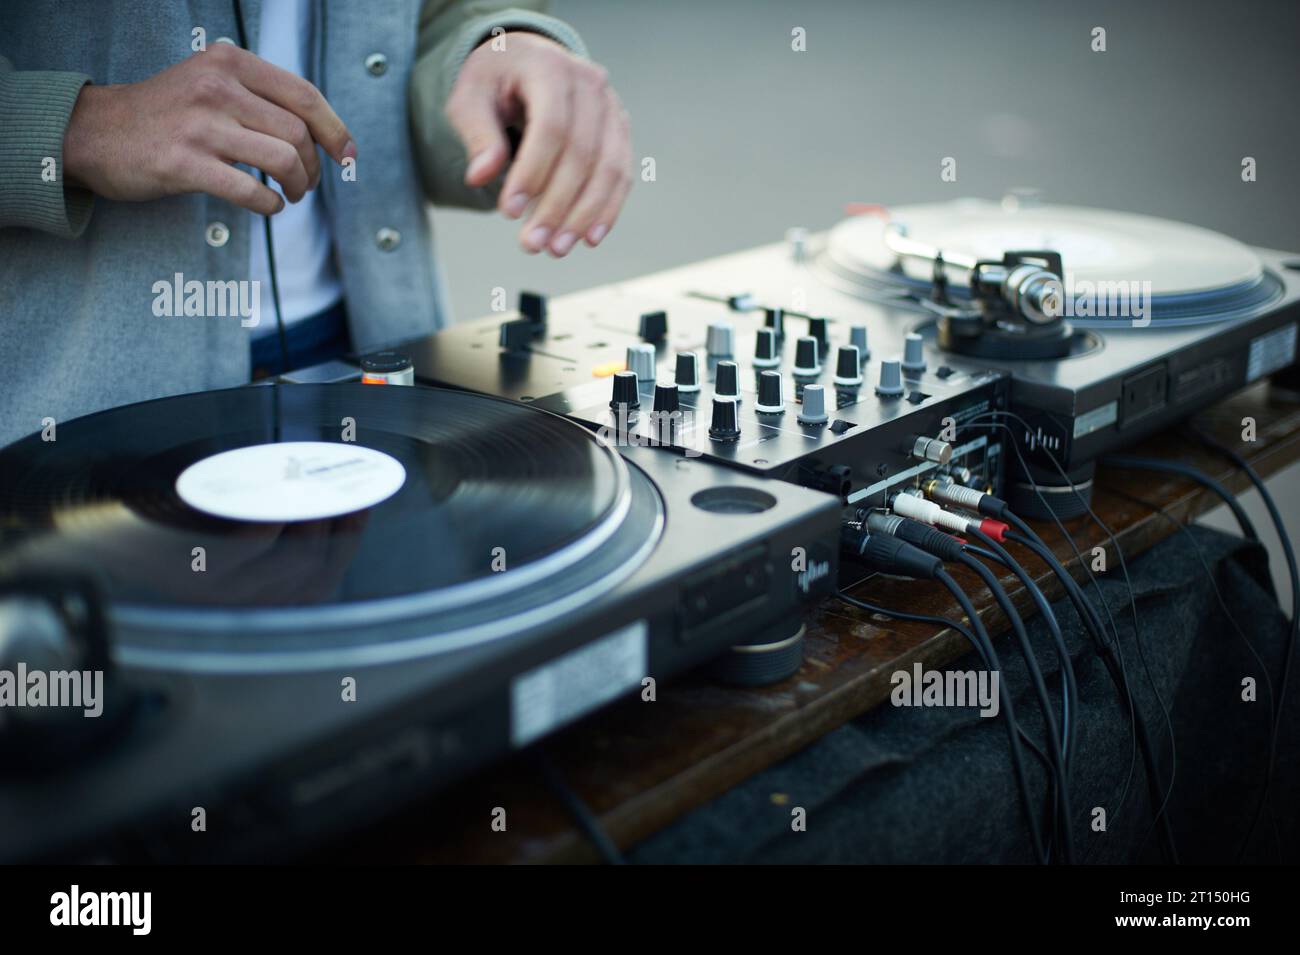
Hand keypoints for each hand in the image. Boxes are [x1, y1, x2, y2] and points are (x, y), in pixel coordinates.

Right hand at [62, 43, 354, 215]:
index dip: (335, 129)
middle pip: (297, 133)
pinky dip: (269, 204)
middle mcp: (216, 87)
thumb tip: (322, 131)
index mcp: (229, 62)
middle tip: (307, 183)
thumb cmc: (167, 113)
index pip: (304, 95)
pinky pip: (250, 190)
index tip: (347, 155)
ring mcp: (200, 125)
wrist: (96, 131)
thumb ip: (259, 96)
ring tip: (291, 194)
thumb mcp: (211, 82)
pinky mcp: (183, 163)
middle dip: (314, 166)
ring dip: (298, 186)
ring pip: (282, 159)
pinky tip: (268, 205)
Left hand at [445, 32, 630, 256]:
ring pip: (607, 169)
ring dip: (583, 216)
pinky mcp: (619, 131)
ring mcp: (610, 107)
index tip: (510, 212)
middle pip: (581, 153)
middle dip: (556, 206)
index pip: (550, 127)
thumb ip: (477, 134)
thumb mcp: (470, 99)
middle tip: (532, 244)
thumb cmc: (494, 82)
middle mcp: (589, 83)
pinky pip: (620, 175)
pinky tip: (589, 238)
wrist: (526, 61)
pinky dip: (607, 209)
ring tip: (557, 249)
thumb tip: (481, 176)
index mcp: (550, 67)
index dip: (532, 173)